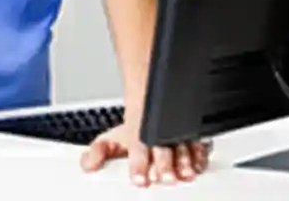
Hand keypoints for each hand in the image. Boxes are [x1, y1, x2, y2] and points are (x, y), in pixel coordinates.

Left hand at [80, 115, 210, 186]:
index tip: (139, 180)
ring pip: (183, 147)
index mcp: (137, 137)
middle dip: (164, 165)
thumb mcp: (110, 140)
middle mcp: (158, 136)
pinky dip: (201, 156)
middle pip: (162, 150)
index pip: (137, 151)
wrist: (150, 108)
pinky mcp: (193, 137)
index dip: (138, 166)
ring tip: (185, 174)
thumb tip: (86, 164)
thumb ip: (98, 153)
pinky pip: (200, 145)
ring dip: (185, 161)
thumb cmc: (132, 131)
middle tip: (165, 179)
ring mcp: (177, 136)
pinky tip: (200, 165)